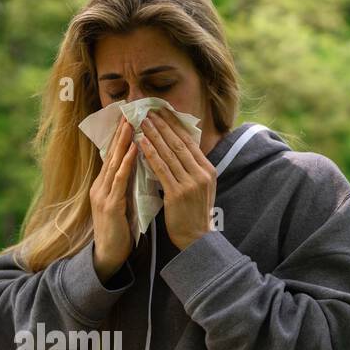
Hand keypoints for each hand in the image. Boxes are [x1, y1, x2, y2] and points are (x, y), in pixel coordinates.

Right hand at [88, 118, 138, 280]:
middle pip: (111, 154)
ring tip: (132, 123)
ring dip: (123, 142)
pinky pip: (120, 180)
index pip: (112, 156)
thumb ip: (126, 187)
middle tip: (129, 111)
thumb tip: (139, 168)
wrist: (108, 256)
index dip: (120, 137)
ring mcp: (103, 195)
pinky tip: (134, 150)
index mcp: (104, 186)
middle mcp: (100, 186)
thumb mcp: (122, 204)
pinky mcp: (110, 205)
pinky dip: (127, 163)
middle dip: (120, 132)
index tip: (129, 118)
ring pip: (114, 163)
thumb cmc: (118, 232)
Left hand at [137, 108, 216, 250]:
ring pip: (169, 153)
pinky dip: (151, 154)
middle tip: (149, 111)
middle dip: (163, 125)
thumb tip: (180, 149)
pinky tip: (141, 144)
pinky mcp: (177, 194)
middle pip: (179, 143)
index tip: (162, 111)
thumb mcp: (201, 187)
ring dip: (154, 135)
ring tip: (142, 122)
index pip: (189, 141)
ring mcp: (190, 183)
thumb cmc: (194, 213)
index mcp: (208, 170)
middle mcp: (201, 173)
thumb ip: (193, 169)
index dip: (174, 125)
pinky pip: (161, 169)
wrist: (196, 239)